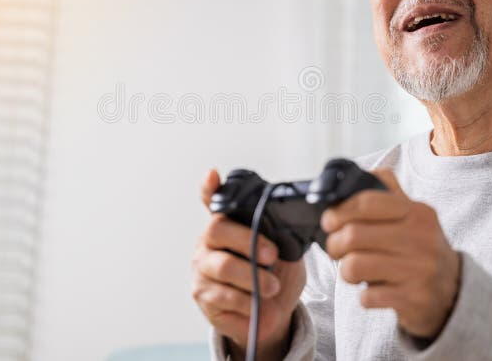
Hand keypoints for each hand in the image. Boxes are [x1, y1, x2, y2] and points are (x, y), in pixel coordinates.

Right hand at [192, 169, 305, 360]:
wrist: (273, 315)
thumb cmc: (275, 277)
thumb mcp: (285, 251)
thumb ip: (280, 235)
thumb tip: (290, 225)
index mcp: (228, 225)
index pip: (213, 201)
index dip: (210, 188)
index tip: (212, 175)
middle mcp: (208, 243)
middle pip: (217, 230)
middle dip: (248, 241)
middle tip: (271, 256)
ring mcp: (202, 269)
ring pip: (223, 266)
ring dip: (253, 279)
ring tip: (271, 288)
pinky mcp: (202, 296)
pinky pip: (223, 296)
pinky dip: (246, 302)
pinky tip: (255, 306)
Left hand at [322, 168, 459, 338]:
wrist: (453, 290)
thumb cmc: (420, 247)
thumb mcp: (412, 215)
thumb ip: (386, 192)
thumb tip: (352, 174)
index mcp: (418, 212)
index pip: (367, 201)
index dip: (339, 211)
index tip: (329, 220)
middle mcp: (421, 238)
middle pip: (353, 235)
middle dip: (334, 244)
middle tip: (335, 249)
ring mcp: (419, 270)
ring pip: (354, 266)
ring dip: (346, 271)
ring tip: (353, 271)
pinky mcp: (414, 299)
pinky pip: (368, 297)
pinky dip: (364, 296)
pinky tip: (375, 292)